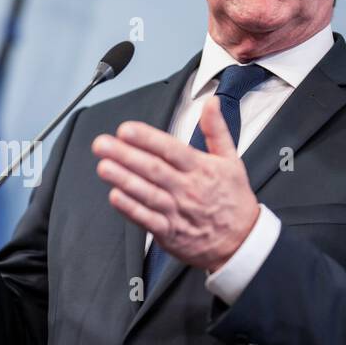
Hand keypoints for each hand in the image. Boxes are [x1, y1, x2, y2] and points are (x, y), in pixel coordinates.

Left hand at [92, 95, 259, 271]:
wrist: (243, 242)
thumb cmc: (233, 199)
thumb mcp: (232, 160)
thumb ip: (217, 130)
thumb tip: (212, 102)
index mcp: (201, 169)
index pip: (170, 149)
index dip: (147, 139)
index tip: (126, 129)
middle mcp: (188, 189)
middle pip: (153, 169)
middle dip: (125, 155)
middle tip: (102, 144)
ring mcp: (178, 212)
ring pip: (147, 193)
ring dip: (123, 179)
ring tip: (103, 166)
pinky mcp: (170, 233)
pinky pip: (147, 219)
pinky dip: (130, 208)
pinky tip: (115, 195)